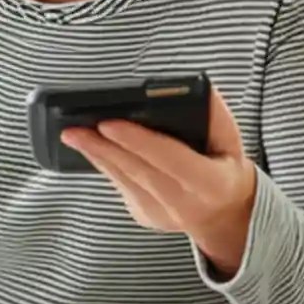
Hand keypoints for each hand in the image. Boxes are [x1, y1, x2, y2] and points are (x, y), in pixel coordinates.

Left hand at [60, 86, 258, 277]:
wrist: (224, 215)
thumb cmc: (225, 169)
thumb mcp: (231, 143)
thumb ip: (216, 116)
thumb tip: (198, 88)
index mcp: (211, 184)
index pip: (170, 159)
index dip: (138, 141)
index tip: (108, 123)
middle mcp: (183, 204)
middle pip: (136, 170)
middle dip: (102, 147)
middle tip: (73, 129)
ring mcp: (160, 213)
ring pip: (121, 179)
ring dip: (95, 154)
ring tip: (72, 134)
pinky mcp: (142, 214)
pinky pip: (118, 185)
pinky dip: (104, 163)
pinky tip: (88, 147)